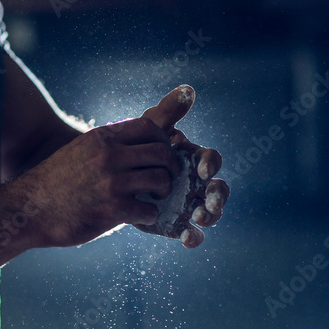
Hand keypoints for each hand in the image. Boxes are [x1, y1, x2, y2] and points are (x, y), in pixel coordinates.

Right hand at [19, 99, 185, 247]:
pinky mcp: (112, 209)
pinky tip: (140, 216)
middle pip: (162, 152)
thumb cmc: (55, 183)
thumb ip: (107, 146)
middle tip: (167, 180)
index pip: (148, 126)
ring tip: (153, 198)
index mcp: (101, 138)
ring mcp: (111, 182)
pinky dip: (150, 215)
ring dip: (163, 192)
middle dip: (171, 168)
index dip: (163, 141)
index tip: (161, 155)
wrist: (28, 210)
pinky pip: (150, 210)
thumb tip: (136, 145)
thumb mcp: (79, 151)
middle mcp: (108, 156)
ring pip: (161, 180)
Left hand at [132, 85, 229, 248]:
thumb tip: (187, 90)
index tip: (202, 169)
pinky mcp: (174, 224)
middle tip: (211, 200)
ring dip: (210, 216)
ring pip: (209, 212)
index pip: (212, 160)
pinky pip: (190, 233)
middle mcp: (197, 183)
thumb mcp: (148, 130)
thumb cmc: (134, 147)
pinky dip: (193, 237)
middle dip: (218, 195)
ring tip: (199, 216)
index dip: (212, 164)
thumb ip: (167, 113)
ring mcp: (187, 204)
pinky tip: (188, 237)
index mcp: (194, 159)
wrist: (110, 175)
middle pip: (218, 189)